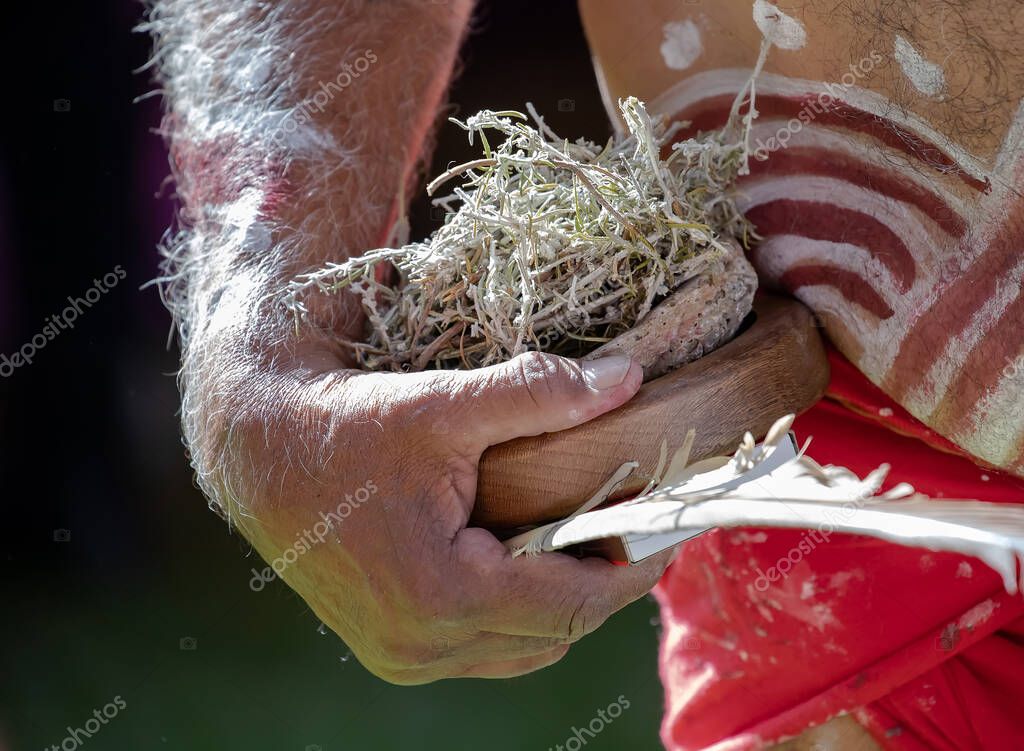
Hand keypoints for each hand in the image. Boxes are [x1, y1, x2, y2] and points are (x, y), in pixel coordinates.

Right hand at [208, 338, 673, 683]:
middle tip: (634, 527)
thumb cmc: (343, 426)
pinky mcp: (393, 650)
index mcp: (443, 596)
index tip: (668, 530)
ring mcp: (404, 657)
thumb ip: (539, 393)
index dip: (632, 568)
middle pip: (555, 634)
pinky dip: (521, 614)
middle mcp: (422, 646)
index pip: (575, 602)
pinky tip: (529, 562)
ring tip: (589, 541)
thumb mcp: (444, 405)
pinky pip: (485, 649)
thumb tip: (627, 381)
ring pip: (523, 650)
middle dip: (603, 584)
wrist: (256, 452)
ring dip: (563, 603)